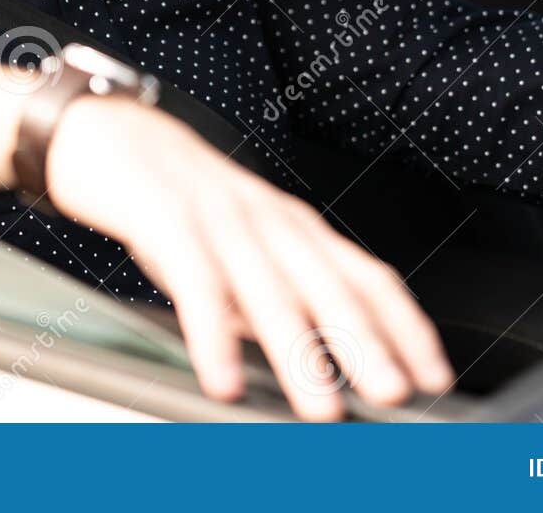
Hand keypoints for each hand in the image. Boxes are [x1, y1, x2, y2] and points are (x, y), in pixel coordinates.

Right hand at [45, 94, 454, 419]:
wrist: (109, 134)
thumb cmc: (177, 201)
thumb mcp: (237, 250)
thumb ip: (272, 300)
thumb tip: (306, 363)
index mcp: (294, 227)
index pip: (366, 275)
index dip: (404, 325)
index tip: (433, 373)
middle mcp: (268, 219)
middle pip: (329, 283)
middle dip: (366, 343)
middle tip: (393, 394)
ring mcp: (220, 217)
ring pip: (271, 289)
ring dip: (301, 353)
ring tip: (322, 408)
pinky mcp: (167, 219)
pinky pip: (197, 284)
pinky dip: (213, 335)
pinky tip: (223, 378)